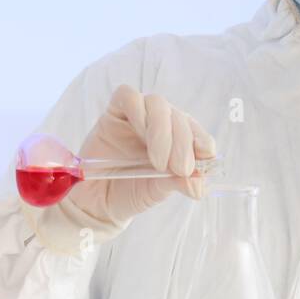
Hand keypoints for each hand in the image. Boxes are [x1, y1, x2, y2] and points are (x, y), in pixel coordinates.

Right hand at [31, 86, 214, 254]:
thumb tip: (200, 183)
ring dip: (163, 131)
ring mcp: (137, 116)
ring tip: (159, 161)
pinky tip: (140, 133)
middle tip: (180, 169)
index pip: (196, 130)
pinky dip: (139, 112)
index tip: (204, 157)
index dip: (202, 140)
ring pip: (157, 103)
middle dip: (183, 143)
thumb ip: (179, 182)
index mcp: (176, 141)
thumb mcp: (159, 191)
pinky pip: (129, 97)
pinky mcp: (114, 112)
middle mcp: (160, 125)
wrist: (95, 202)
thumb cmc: (129, 194)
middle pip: (178, 117)